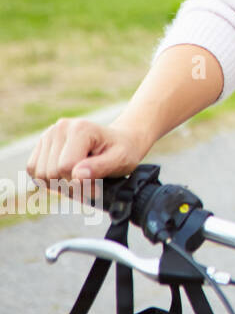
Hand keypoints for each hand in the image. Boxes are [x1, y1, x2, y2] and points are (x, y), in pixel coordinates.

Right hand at [26, 118, 151, 193]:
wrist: (119, 142)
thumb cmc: (123, 151)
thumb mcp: (121, 160)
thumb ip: (100, 167)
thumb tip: (78, 175)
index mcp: (80, 129)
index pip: (65, 167)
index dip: (81, 183)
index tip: (98, 184)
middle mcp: (60, 128)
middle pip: (51, 174)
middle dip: (71, 185)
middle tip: (91, 183)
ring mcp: (48, 135)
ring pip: (40, 175)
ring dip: (59, 185)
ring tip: (80, 179)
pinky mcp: (41, 144)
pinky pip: (33, 171)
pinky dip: (48, 181)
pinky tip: (67, 176)